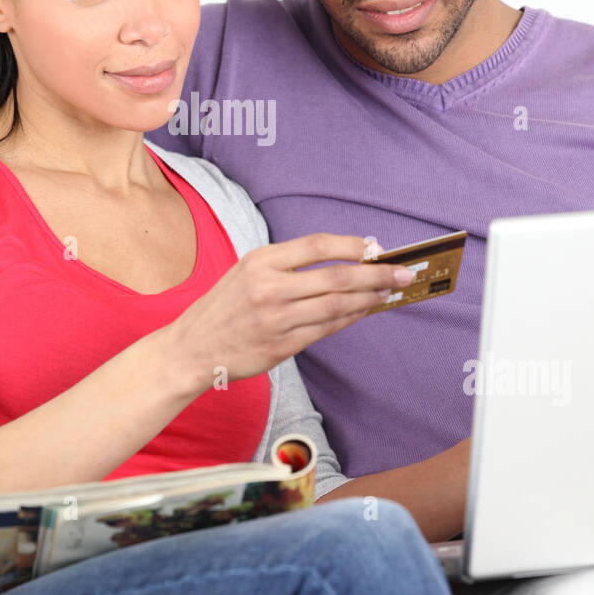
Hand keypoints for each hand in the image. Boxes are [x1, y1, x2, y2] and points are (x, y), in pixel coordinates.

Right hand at [168, 232, 414, 385]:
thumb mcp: (246, 271)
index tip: (376, 247)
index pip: (316, 245)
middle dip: (375, 275)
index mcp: (260, 261)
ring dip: (369, 299)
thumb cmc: (223, 307)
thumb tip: (341, 260)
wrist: (191, 348)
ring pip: (336, 306)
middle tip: (402, 274)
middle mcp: (269, 288)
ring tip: (388, 293)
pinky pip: (326, 330)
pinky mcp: (281, 347)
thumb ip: (287, 264)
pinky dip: (349, 319)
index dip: (351, 245)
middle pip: (335, 278)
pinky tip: (363, 312)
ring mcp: (276, 320)